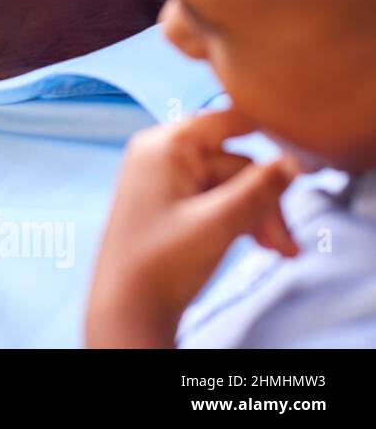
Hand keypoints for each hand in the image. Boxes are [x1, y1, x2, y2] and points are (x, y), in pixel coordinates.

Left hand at [85, 107, 298, 347]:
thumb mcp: (219, 222)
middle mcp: (161, 153)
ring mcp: (165, 178)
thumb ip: (259, 189)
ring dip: (258, 215)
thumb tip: (293, 161)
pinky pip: (216, 199)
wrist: (127, 308)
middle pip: (235, 162)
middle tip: (285, 242)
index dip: (268, 132)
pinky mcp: (170, 203)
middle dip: (265, 201)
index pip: (227, 119)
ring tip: (279, 251)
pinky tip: (263, 246)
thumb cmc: (162, 262)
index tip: (300, 156)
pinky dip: (241, 220)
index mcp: (165, 145)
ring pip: (231, 185)